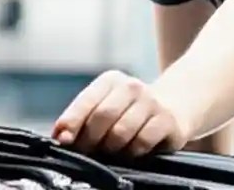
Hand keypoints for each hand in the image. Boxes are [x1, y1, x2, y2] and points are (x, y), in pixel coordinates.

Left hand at [52, 70, 191, 156]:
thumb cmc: (129, 112)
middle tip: (89, 152)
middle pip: (102, 117)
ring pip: (121, 132)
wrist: (174, 106)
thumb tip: (59, 136)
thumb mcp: (106, 106)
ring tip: (112, 151)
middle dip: (90, 139)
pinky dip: (132, 152)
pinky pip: (141, 142)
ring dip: (112, 148)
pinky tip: (133, 151)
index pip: (86, 101)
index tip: (63, 140)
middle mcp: (131, 87)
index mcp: (110, 81)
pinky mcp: (167, 120)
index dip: (72, 122)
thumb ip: (83, 119)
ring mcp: (151, 102)